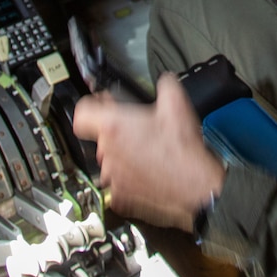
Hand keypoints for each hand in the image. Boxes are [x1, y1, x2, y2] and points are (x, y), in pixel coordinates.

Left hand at [72, 74, 225, 231]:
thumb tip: (164, 81)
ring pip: (109, 159)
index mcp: (113, 126)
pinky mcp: (121, 195)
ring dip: (122, 154)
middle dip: (115, 130)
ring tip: (145, 149)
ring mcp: (113, 175)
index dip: (92, 106)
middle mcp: (108, 151)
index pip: (81, 112)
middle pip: (100, 135)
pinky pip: (117, 182)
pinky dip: (129, 176)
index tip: (102, 107)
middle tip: (136, 127)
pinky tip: (147, 169)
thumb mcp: (176, 103)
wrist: (195, 186)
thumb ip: (164, 84)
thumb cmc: (183, 150)